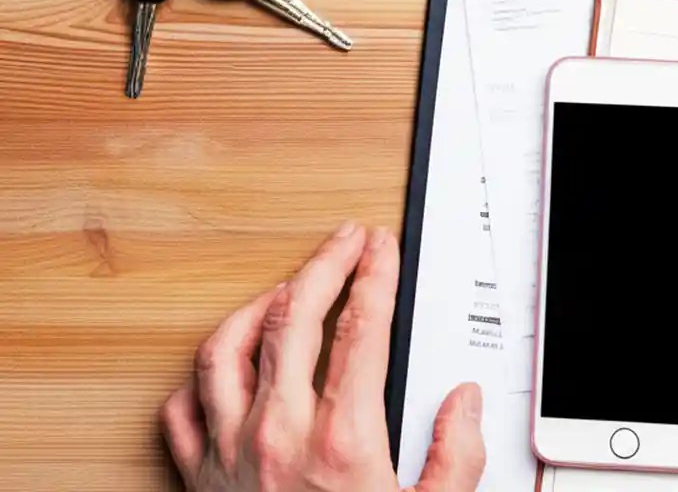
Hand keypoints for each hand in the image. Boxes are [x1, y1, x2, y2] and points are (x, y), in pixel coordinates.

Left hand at [160, 223, 485, 490]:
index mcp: (341, 440)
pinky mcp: (198, 479)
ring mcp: (230, 453)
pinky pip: (183, 409)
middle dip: (322, 266)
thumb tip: (461, 402)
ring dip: (257, 307)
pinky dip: (201, 377)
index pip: (360, 329)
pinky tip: (224, 366)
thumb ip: (455, 456)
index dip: (374, 277)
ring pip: (226, 349)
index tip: (381, 251)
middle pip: (292, 318)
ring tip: (282, 288)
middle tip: (344, 242)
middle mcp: (278, 435)